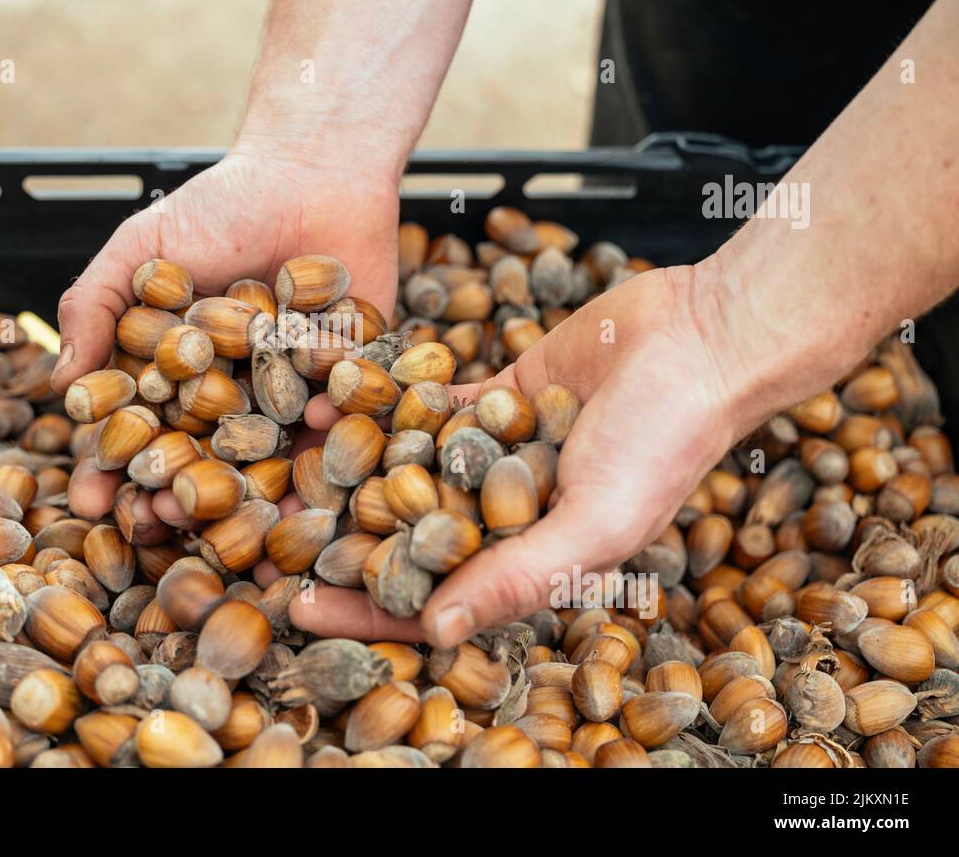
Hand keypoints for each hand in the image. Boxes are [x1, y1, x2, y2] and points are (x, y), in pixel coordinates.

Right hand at [52, 146, 398, 522]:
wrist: (315, 170)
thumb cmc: (219, 206)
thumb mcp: (142, 249)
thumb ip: (95, 308)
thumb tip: (59, 386)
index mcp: (177, 374)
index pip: (139, 434)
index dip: (113, 470)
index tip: (93, 501)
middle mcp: (232, 396)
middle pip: (199, 462)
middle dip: (175, 496)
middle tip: (160, 517)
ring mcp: (290, 396)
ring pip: (266, 460)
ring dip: (245, 495)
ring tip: (226, 517)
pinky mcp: (349, 384)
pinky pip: (337, 428)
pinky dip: (323, 446)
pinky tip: (306, 454)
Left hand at [289, 262, 753, 646]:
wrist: (699, 337)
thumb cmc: (665, 440)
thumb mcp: (595, 523)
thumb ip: (519, 578)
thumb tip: (440, 635)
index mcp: (532, 561)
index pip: (435, 601)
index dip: (368, 608)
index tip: (299, 602)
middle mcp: (508, 514)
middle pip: (409, 540)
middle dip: (345, 539)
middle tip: (272, 532)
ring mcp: (498, 454)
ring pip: (411, 470)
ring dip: (354, 468)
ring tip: (288, 463)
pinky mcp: (496, 397)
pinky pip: (431, 406)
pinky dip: (386, 403)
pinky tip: (332, 397)